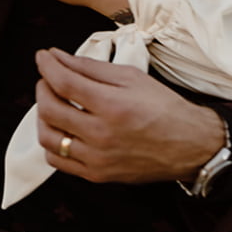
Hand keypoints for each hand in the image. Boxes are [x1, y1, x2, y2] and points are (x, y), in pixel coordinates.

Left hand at [35, 48, 224, 183]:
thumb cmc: (164, 107)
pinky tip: (61, 130)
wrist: (189, 144)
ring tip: (53, 104)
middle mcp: (101, 134)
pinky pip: (58, 162)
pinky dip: (52, 144)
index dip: (47, 66)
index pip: (63, 82)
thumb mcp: (131, 77)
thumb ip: (91, 67)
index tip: (42, 57)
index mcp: (111, 105)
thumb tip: (58, 57)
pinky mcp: (97, 175)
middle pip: (50, 109)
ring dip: (42, 116)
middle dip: (42, 88)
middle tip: (48, 79)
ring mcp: (97, 158)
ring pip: (48, 138)